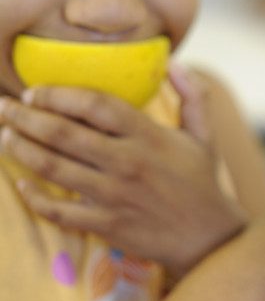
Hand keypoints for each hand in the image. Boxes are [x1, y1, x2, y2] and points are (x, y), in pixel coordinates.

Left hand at [0, 66, 245, 278]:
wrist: (208, 237)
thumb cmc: (202, 181)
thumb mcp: (205, 135)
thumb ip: (194, 95)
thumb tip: (175, 64)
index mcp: (149, 136)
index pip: (95, 105)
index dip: (59, 95)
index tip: (35, 92)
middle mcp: (128, 163)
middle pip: (64, 134)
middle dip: (26, 117)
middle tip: (3, 108)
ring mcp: (115, 196)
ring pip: (54, 168)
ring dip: (21, 150)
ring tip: (4, 137)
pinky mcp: (107, 224)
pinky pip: (59, 210)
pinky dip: (35, 197)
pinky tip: (21, 184)